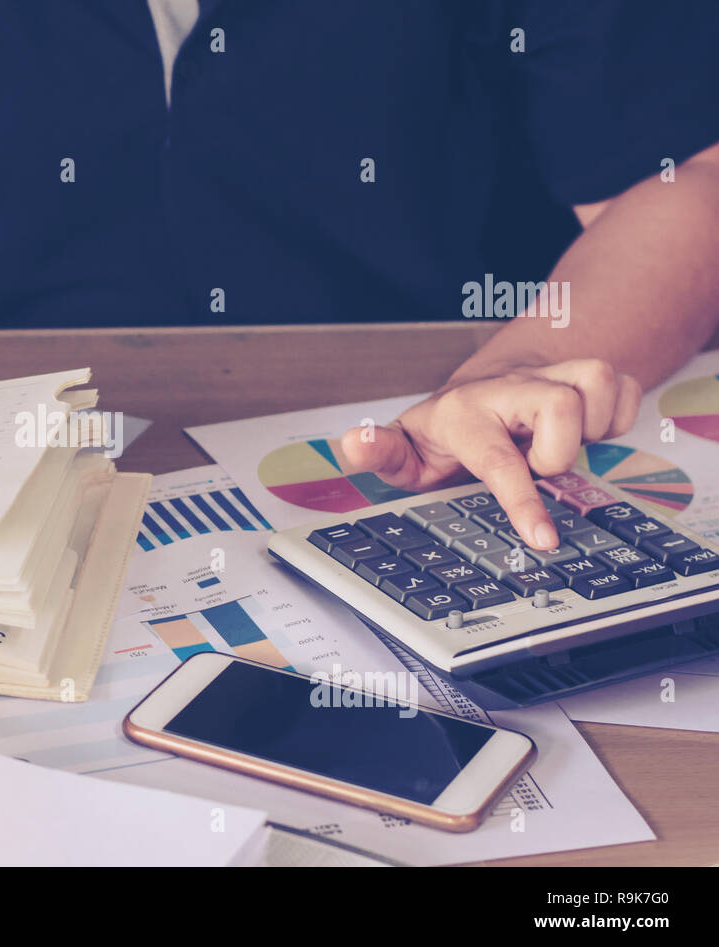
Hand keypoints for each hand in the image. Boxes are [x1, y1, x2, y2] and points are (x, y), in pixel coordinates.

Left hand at [340, 359, 641, 549]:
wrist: (480, 389)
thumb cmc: (446, 431)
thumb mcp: (406, 450)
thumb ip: (382, 454)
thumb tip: (353, 443)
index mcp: (465, 413)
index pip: (498, 458)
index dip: (521, 499)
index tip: (543, 540)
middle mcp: (510, 387)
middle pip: (562, 405)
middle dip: (560, 453)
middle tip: (536, 469)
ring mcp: (550, 375)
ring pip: (599, 382)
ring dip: (591, 429)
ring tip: (556, 449)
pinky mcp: (585, 374)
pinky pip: (625, 389)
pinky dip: (615, 419)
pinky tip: (581, 434)